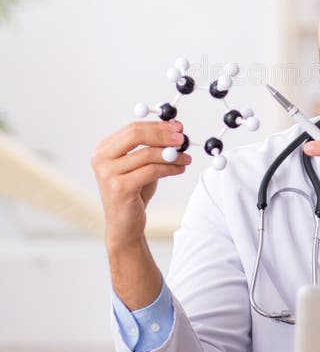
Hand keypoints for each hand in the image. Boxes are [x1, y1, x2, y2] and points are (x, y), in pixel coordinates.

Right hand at [91, 120, 190, 249]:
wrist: (124, 226)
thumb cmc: (134, 193)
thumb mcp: (142, 165)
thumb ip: (153, 146)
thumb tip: (175, 128)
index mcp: (104, 149)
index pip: (133, 128)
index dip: (157, 126)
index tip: (177, 127)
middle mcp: (101, 158)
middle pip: (136, 135)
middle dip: (163, 135)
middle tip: (182, 138)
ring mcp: (108, 173)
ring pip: (147, 154)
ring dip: (171, 155)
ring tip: (186, 158)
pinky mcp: (119, 188)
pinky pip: (151, 171)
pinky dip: (169, 168)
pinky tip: (180, 169)